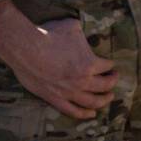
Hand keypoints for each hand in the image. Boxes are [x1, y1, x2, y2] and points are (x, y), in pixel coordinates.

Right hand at [0, 1, 116, 118]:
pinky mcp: (55, 99)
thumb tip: (81, 27)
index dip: (110, 64)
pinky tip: (91, 114)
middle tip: (114, 78)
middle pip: (104, 85)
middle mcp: (83, 80)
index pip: (106, 66)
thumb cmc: (49, 35)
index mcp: (90, 63)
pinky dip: (84, 114)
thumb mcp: (71, 26)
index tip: (111, 64)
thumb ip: (80, 30)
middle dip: (112, 81)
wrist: (26, 49)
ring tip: (109, 97)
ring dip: (103, 100)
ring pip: (92, 102)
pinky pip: (73, 111)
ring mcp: (69, 92)